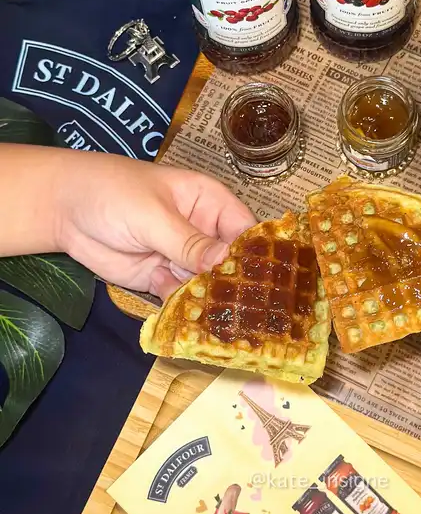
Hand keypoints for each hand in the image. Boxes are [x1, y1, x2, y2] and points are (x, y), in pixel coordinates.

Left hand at [54, 151, 255, 298]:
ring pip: (208, 285)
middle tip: (242, 313)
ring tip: (213, 320)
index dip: (256, 256)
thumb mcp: (153, 215)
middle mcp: (204, 232)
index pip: (246, 230)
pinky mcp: (162, 278)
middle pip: (231, 263)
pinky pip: (182, 297)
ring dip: (209, 302)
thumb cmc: (113, 193)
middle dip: (234, 286)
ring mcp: (184, 257)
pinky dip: (183, 309)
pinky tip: (182, 317)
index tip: (264, 284)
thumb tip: (225, 263)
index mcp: (211, 203)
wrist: (63, 209)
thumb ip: (188, 242)